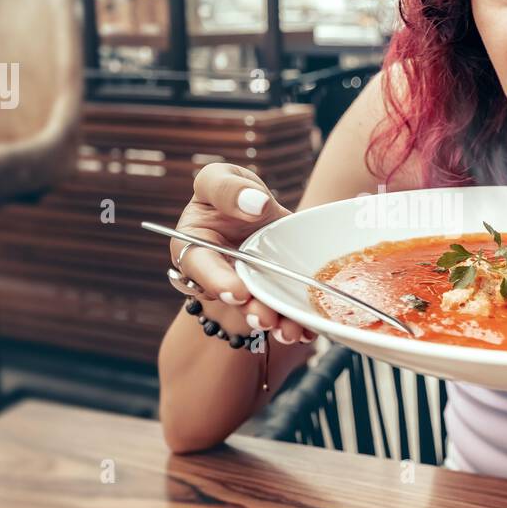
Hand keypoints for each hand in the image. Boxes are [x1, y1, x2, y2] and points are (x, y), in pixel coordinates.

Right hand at [170, 162, 312, 343]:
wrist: (257, 207)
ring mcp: (250, 288)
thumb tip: (255, 204)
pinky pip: (284, 310)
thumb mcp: (221, 178)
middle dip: (250, 311)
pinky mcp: (275, 292)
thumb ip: (228, 188)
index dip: (217, 282)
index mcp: (196, 248)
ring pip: (260, 310)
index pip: (201, 267)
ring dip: (276, 323)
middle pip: (233, 299)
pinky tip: (311, 328)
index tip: (238, 292)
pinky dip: (298, 321)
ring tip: (290, 330)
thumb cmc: (230, 192)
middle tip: (266, 318)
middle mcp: (220, 276)